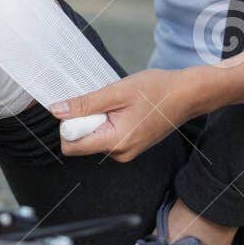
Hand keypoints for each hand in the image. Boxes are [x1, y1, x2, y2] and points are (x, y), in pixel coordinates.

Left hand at [52, 68, 204, 161]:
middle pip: (82, 142)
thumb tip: (57, 111)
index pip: (72, 146)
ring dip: (98, 119)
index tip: (82, 107)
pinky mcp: (130, 146)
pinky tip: (124, 109)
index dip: (68, 126)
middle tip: (106, 103)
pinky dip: (108, 121)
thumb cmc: (156, 90)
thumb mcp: (116, 92)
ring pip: (94, 138)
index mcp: (116, 143)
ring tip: (118, 105)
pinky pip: (107, 136)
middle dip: (86, 120)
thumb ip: (85, 104)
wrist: (186, 95)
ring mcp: (126, 152)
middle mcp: (120, 154)